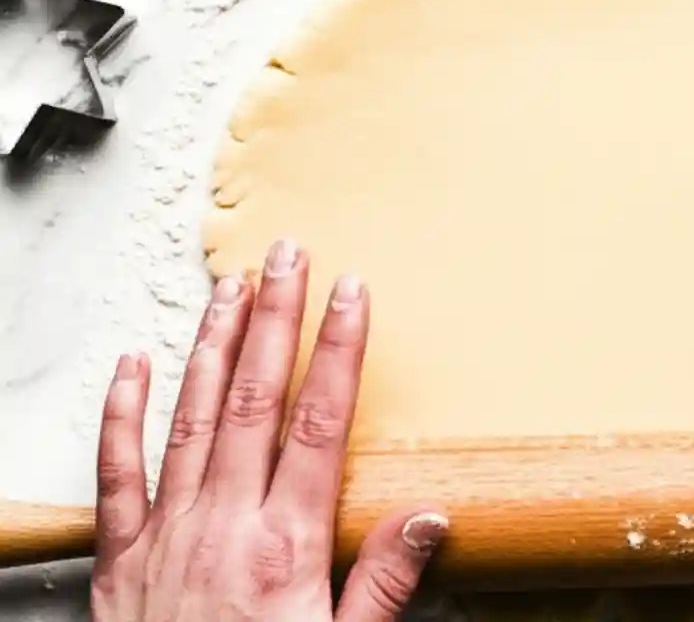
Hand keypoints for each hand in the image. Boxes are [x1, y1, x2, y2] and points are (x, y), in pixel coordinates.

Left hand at [91, 240, 447, 620]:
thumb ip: (383, 583)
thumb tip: (429, 515)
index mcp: (286, 545)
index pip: (318, 423)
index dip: (338, 351)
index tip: (351, 295)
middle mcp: (224, 524)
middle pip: (255, 399)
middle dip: (274, 319)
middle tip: (286, 257)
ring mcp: (167, 532)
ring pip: (192, 417)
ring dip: (213, 345)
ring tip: (230, 287)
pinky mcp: (120, 555)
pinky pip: (116, 471)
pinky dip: (123, 414)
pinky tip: (134, 365)